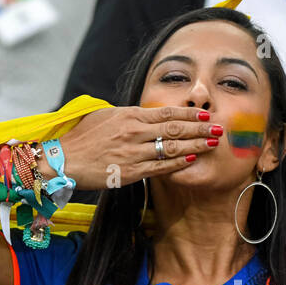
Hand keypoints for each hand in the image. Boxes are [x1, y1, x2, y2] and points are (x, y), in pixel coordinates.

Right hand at [57, 106, 222, 190]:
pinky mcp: (132, 172)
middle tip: (220, 129)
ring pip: (172, 148)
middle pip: (175, 129)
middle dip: (201, 129)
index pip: (167, 113)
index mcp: (130, 116)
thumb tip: (145, 113)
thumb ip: (128, 115)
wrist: (65, 160)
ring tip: (213, 144)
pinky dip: (179, 163)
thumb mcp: (105, 116)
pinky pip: (161, 167)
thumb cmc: (83, 137)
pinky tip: (193, 159)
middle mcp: (134, 132)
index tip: (206, 114)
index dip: (190, 114)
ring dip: (196, 145)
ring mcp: (134, 152)